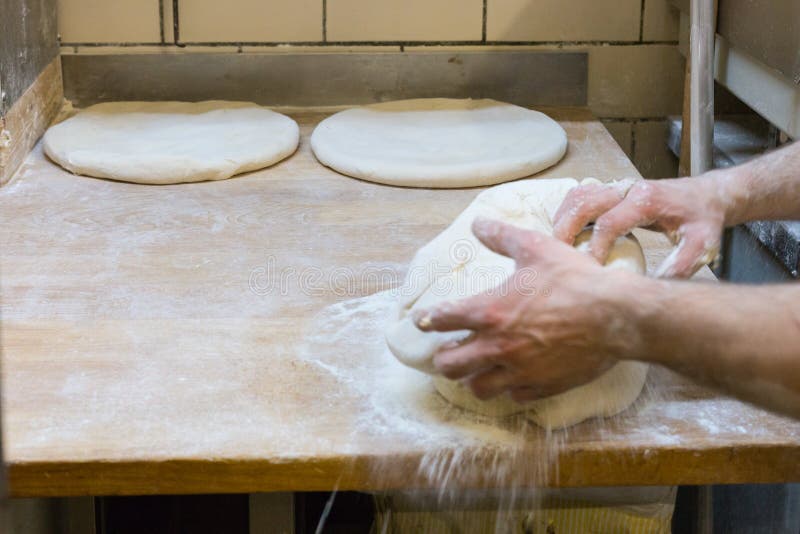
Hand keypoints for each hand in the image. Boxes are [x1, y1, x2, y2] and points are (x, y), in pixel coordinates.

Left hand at [414, 218, 644, 402]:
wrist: (617, 316)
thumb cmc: (575, 279)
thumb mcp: (536, 247)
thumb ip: (502, 236)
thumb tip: (478, 223)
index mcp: (490, 311)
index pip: (442, 320)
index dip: (427, 320)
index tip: (423, 321)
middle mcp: (498, 346)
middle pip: (450, 365)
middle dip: (443, 358)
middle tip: (448, 350)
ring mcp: (519, 371)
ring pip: (477, 388)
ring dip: (471, 377)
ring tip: (474, 368)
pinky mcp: (542, 386)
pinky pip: (513, 396)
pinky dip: (508, 388)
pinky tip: (511, 377)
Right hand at [552, 177, 725, 277]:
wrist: (706, 196)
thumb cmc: (703, 219)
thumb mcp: (702, 245)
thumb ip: (681, 266)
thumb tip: (653, 289)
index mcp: (647, 200)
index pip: (609, 222)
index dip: (595, 246)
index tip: (591, 269)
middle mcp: (628, 188)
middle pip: (584, 202)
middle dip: (567, 229)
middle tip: (559, 256)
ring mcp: (618, 185)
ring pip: (578, 195)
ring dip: (563, 218)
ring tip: (557, 245)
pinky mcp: (612, 189)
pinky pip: (581, 195)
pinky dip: (568, 212)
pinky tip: (567, 234)